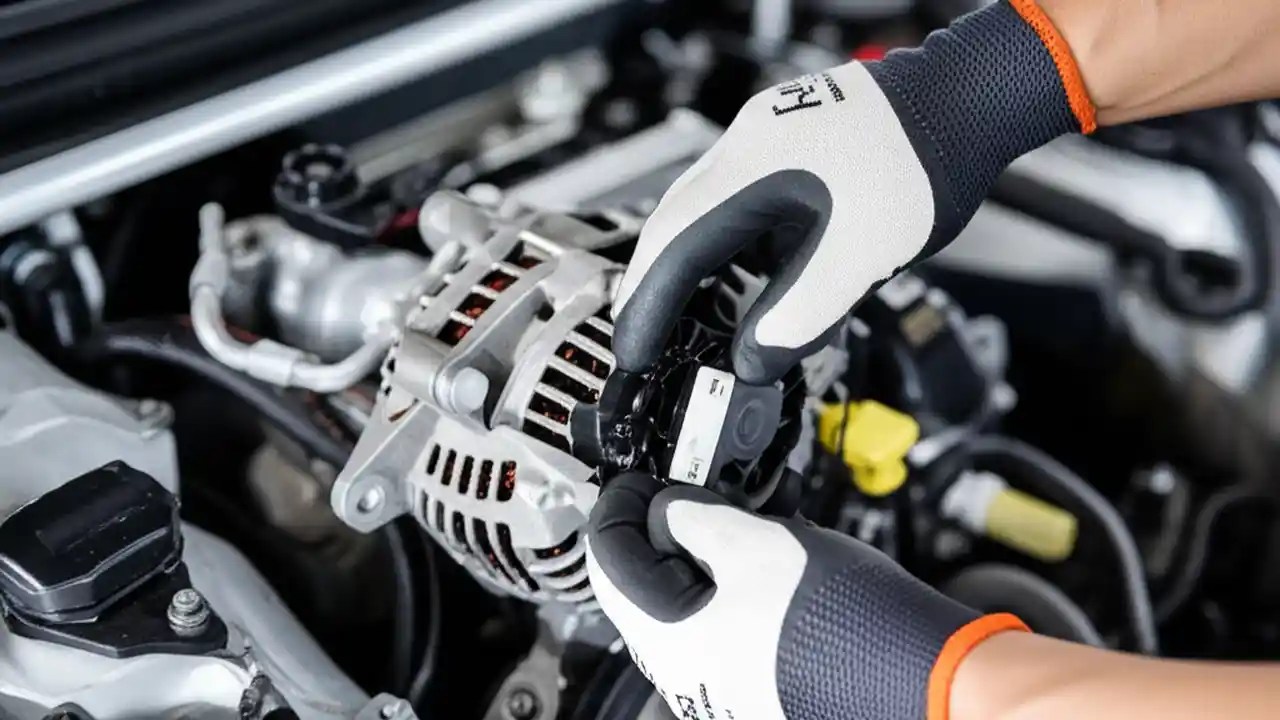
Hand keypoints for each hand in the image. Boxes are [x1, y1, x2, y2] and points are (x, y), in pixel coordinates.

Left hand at [585, 474, 1026, 719]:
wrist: (919, 674)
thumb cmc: (838, 619)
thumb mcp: (749, 542)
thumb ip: (691, 519)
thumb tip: (663, 507)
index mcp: (667, 643)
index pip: (609, 561)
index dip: (620, 505)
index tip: (639, 475)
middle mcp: (687, 673)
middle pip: (649, 582)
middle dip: (670, 525)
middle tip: (694, 485)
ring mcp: (725, 682)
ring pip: (694, 598)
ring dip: (709, 547)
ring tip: (746, 507)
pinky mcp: (762, 678)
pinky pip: (730, 618)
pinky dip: (739, 577)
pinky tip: (772, 545)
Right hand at [612, 1, 1093, 384]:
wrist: (967, 99)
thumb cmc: (923, 163)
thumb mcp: (862, 256)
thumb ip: (801, 316)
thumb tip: (754, 361)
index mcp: (752, 171)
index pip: (675, 248)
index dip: (647, 307)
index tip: (633, 352)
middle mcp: (746, 147)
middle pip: (673, 225)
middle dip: (653, 288)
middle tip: (642, 340)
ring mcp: (765, 140)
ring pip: (702, 211)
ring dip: (688, 266)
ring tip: (682, 319)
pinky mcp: (787, 144)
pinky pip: (734, 200)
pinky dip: (724, 245)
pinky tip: (739, 277)